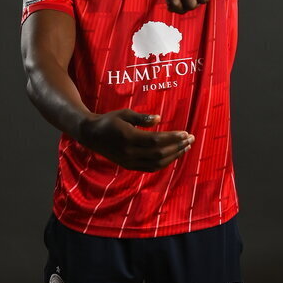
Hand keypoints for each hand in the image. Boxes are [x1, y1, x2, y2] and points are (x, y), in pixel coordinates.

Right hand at [79, 110, 193, 171]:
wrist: (91, 135)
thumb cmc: (109, 121)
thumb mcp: (124, 114)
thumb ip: (142, 118)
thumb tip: (159, 119)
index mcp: (128, 138)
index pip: (156, 141)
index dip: (173, 138)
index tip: (186, 133)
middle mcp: (129, 153)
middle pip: (159, 153)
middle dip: (177, 147)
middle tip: (191, 139)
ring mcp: (129, 162)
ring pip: (157, 163)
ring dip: (174, 156)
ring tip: (185, 147)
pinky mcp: (129, 166)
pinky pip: (150, 168)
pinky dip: (164, 163)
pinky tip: (173, 155)